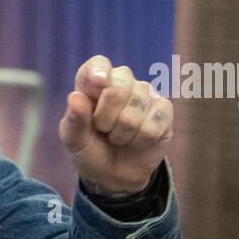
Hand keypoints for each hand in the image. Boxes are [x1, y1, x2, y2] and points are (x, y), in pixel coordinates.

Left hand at [59, 55, 172, 194]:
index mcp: (94, 83)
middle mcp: (122, 82)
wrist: (113, 174)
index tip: (98, 83)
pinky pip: (152, 125)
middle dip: (105, 119)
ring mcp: (145, 94)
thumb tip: (75, 97)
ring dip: (122, 134)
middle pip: (117, 88)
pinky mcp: (164, 110)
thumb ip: (74, 120)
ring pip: (134, 112)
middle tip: (103, 129)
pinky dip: (140, 141)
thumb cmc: (91, 150)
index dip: (98, 71)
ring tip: (118, 137)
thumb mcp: (74, 141)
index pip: (98, 64)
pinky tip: (137, 141)